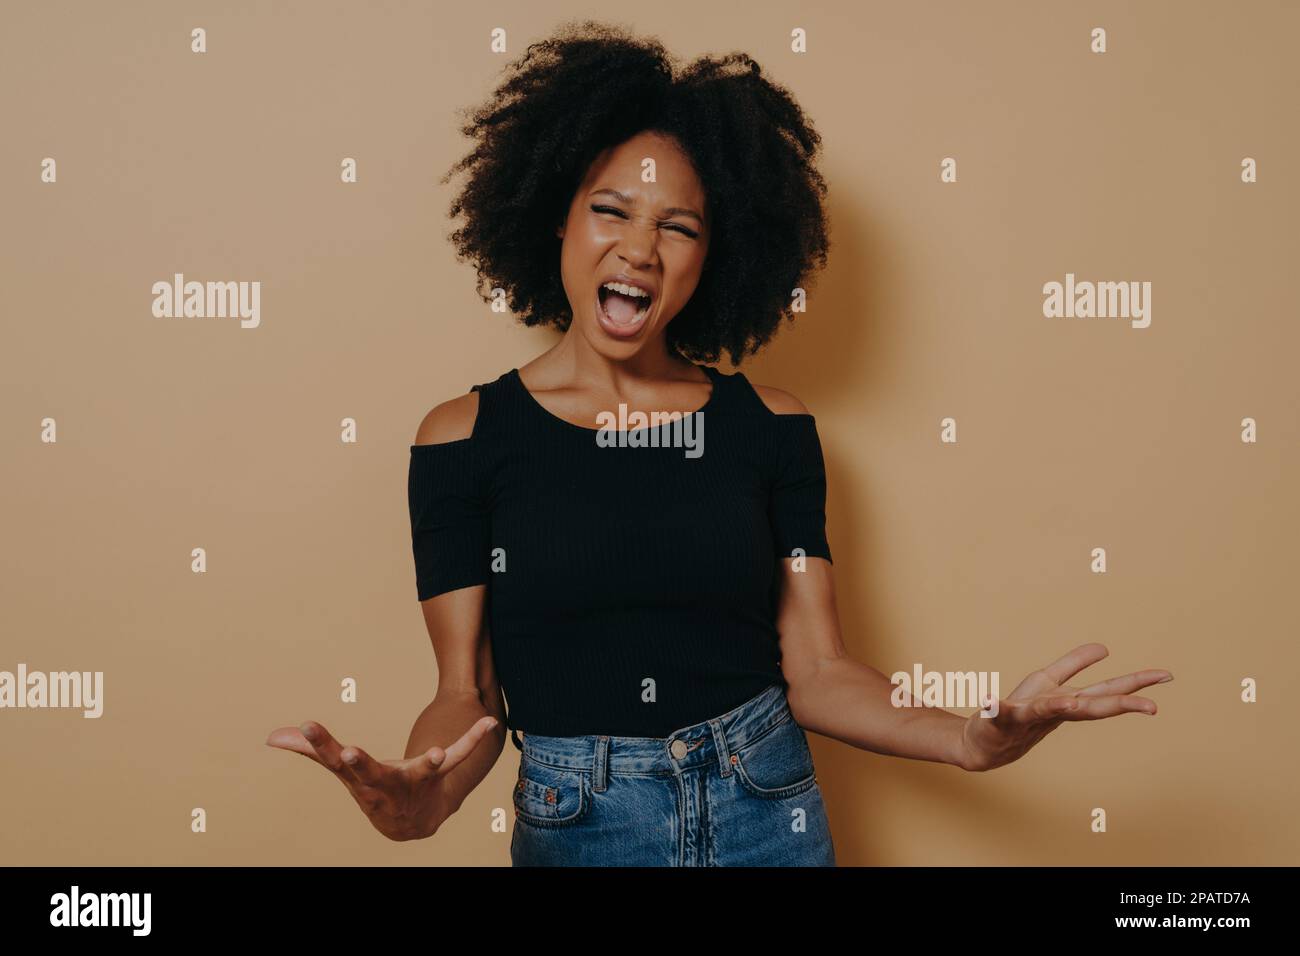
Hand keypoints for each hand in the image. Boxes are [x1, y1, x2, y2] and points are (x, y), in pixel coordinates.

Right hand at [265, 716, 498, 840]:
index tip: (306, 724)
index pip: (332, 759)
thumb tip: (272, 737)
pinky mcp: (440, 775)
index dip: (319, 743)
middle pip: (368, 772)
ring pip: (419, 772)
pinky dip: (474, 740)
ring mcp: (413, 782)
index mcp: (357, 778)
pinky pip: (460, 758)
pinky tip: (492, 723)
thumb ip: (311, 749)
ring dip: (428, 764)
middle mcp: (383, 784)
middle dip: (357, 763)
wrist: (410, 823)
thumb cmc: (371, 789)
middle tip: (346, 752)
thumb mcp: (341, 770)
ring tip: (435, 754)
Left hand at [959, 643, 1170, 771]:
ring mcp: (1024, 715)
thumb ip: (1074, 664)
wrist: (983, 746)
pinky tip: (990, 699)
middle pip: (1090, 704)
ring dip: (1058, 705)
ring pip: (1046, 709)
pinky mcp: (996, 719)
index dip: (1134, 682)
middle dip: (1121, 703)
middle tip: (1154, 707)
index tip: (1166, 676)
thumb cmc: (1018, 714)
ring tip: (1072, 702)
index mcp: (1064, 699)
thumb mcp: (1048, 683)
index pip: (1105, 690)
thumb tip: (1104, 647)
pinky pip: (996, 711)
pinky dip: (994, 706)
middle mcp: (1051, 709)